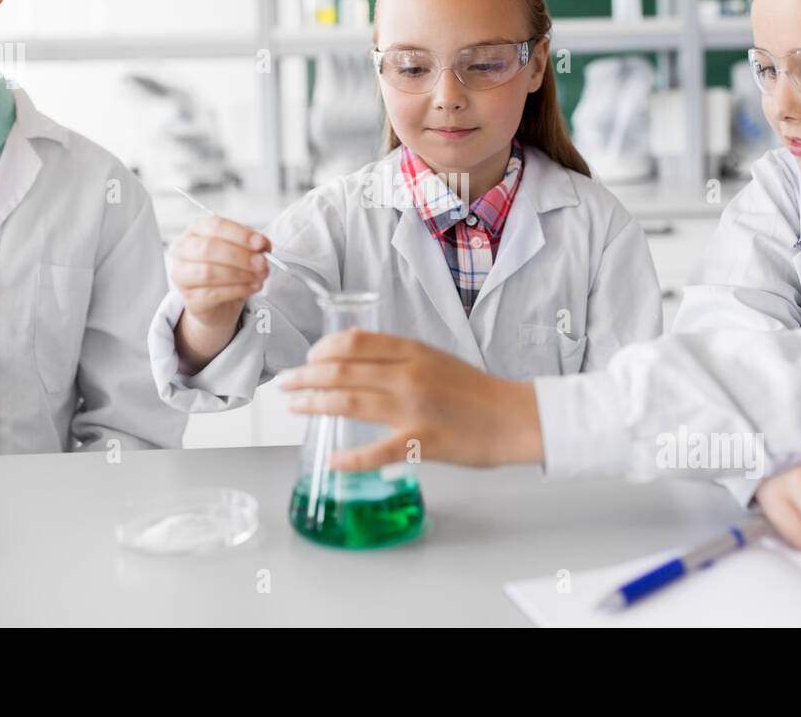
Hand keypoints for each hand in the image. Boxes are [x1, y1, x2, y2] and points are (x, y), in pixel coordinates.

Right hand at [170, 214, 270, 373]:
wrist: (218, 307)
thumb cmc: (231, 273)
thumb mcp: (240, 254)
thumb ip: (250, 247)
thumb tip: (266, 246)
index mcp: (195, 231)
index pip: (213, 225)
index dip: (239, 234)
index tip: (264, 243)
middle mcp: (182, 251)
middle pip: (210, 248)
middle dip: (241, 256)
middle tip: (265, 263)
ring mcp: (181, 276)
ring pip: (209, 270)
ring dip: (240, 273)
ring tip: (262, 277)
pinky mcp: (188, 300)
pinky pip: (212, 292)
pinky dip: (237, 289)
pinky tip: (253, 288)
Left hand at [279, 329, 543, 470]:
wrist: (515, 417)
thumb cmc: (474, 390)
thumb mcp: (434, 358)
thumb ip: (397, 355)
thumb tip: (353, 350)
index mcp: (412, 351)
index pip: (353, 342)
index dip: (322, 349)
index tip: (307, 358)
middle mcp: (409, 375)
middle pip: (342, 370)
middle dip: (306, 376)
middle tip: (285, 383)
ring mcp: (414, 409)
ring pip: (349, 402)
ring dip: (315, 404)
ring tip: (295, 407)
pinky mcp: (423, 442)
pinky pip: (377, 451)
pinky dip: (350, 457)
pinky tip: (332, 459)